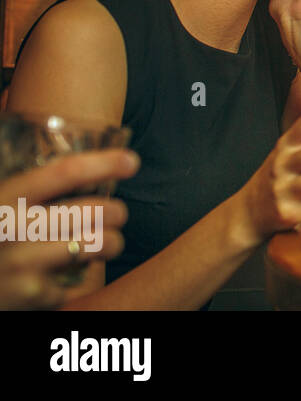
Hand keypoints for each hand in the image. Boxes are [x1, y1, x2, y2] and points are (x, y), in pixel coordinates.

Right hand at [0, 149, 136, 309]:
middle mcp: (13, 229)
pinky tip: (67, 270)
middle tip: (114, 215)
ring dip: (112, 241)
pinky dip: (83, 273)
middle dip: (116, 211)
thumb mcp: (2, 205)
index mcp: (4, 200)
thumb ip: (34, 190)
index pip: (65, 173)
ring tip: (103, 242)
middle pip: (96, 210)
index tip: (130, 162)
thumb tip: (90, 169)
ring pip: (102, 243)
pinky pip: (83, 278)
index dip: (103, 164)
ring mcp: (24, 264)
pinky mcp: (35, 294)